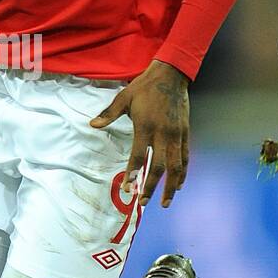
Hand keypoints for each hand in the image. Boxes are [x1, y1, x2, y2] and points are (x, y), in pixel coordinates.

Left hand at [89, 59, 189, 206]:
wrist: (171, 75)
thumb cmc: (144, 87)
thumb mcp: (123, 98)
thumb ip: (108, 114)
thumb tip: (92, 124)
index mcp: (145, 126)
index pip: (138, 156)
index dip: (133, 174)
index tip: (129, 188)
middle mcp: (162, 133)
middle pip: (159, 167)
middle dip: (152, 187)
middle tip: (143, 202)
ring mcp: (176, 135)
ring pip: (176, 167)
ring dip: (171, 187)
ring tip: (165, 202)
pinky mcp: (185, 133)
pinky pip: (185, 158)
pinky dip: (183, 173)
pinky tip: (179, 185)